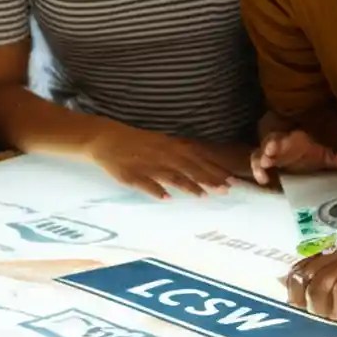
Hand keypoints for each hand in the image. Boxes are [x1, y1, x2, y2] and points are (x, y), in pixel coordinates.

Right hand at [88, 126, 232, 198]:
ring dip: (188, 185)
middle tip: (226, 190)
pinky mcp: (131, 175)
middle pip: (189, 168)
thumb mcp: (159, 141)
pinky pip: (146, 183)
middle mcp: (162, 154)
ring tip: (203, 196)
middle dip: (208, 179)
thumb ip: (177, 152)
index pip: (197, 158)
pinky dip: (156, 190)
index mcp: (169, 145)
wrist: (104, 137)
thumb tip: (198, 161)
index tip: (231, 179)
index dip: (214, 169)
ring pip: (171, 175)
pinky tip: (167, 198)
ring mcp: (147, 164)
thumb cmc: (134, 141)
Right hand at [251, 130, 336, 184]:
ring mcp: (271, 155)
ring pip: (259, 153)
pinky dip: (257, 171)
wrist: (300, 161)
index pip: (286, 137)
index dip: (279, 141)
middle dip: (267, 148)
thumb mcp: (325, 158)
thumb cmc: (311, 157)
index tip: (275, 148)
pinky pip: (256, 165)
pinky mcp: (265, 165)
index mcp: (294, 140)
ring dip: (259, 160)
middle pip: (270, 143)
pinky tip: (262, 179)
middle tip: (267, 158)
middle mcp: (280, 145)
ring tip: (263, 167)